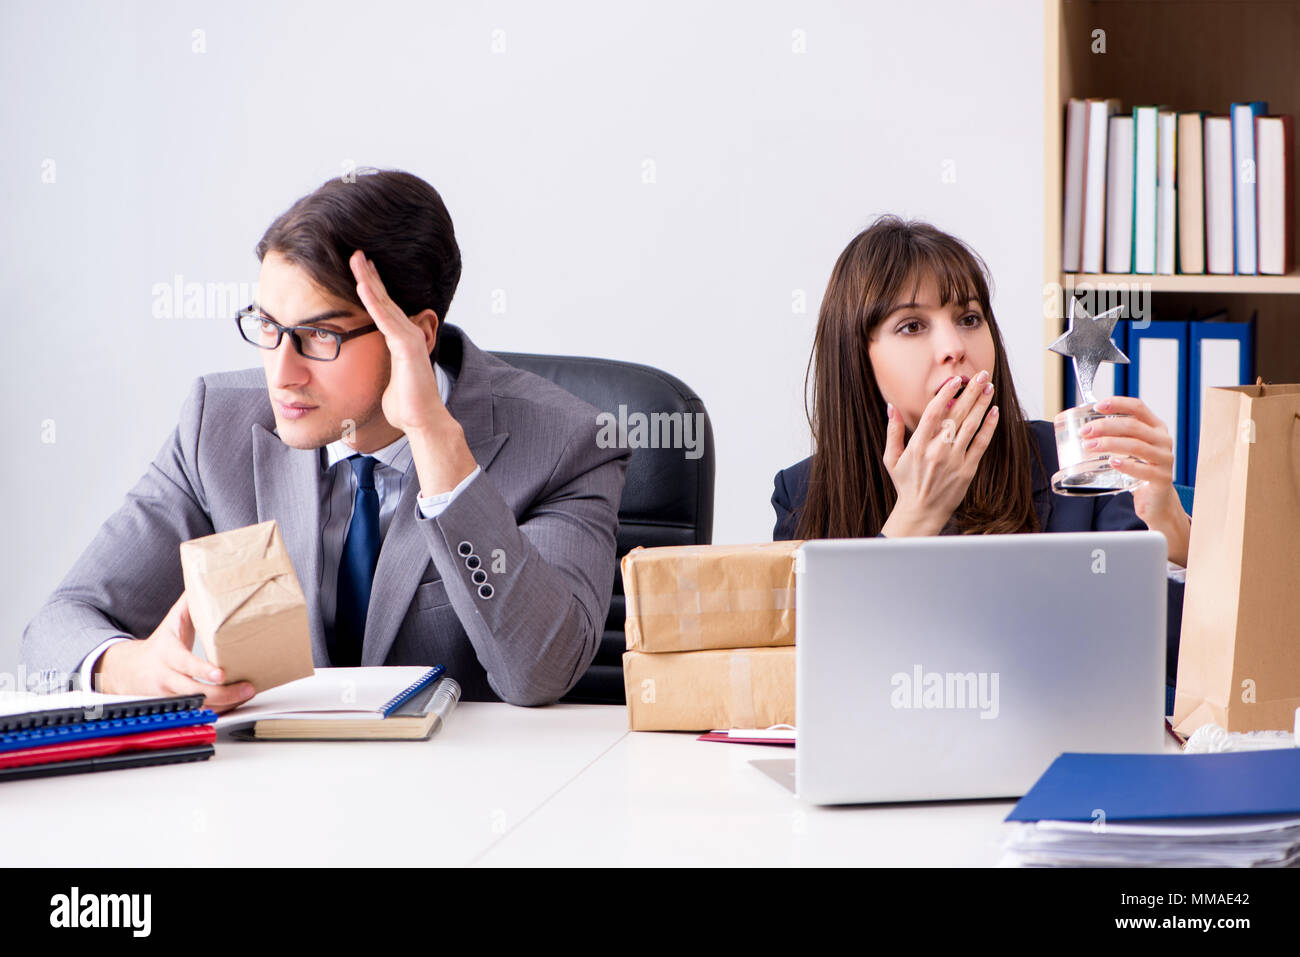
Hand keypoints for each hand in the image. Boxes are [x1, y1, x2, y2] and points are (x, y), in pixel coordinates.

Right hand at [94, 592, 255, 713]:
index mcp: (168, 654)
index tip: (220, 674)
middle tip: (247, 687)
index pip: (185, 664)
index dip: (203, 670)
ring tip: (247, 693)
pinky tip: (235, 703)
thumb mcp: (173, 621)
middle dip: (223, 693)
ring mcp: (171, 694)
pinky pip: (199, 711)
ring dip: (225, 703)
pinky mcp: (176, 705)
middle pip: (195, 691)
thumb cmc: (161, 643)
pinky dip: (218, 710)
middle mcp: (167, 677)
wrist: (129, 670)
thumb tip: (208, 578)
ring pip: (199, 705)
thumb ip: (191, 603)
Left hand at [349, 249, 446, 435]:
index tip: (360, 270)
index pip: (384, 308)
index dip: (372, 288)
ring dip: (369, 280)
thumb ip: (380, 369)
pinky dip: (372, 300)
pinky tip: (361, 285)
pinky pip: (384, 318)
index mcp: (401, 341)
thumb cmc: (406, 406)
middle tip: (356, 253)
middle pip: (384, 298)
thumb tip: (365, 373)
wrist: (422, 420)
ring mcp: (409, 338)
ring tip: (357, 258)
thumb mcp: (386, 380)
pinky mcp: (406, 345)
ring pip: (384, 303)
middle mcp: (407, 334)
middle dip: (369, 275)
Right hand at [880, 370, 998, 536]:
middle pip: (957, 414)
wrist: (921, 512)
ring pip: (972, 425)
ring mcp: (954, 459)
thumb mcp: (891, 458)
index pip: (934, 412)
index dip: (946, 393)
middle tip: (981, 374)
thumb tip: (891, 407)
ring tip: (988, 387)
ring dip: (982, 404)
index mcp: (918, 444)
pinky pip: (981, 443)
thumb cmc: (906, 483)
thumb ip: (892, 431)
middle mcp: (937, 450)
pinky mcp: (968, 470)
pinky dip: (989, 426)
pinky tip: (994, 412)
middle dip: (971, 392)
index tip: (955, 380)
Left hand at [1082, 396, 1190, 564]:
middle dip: (1106, 426)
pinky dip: (1126, 465)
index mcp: (1155, 427)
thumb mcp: (1129, 449)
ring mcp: (1164, 459)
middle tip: (1085, 432)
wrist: (1156, 500)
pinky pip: (1143, 470)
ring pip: (1136, 446)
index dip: (1118, 404)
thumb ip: (1114, 436)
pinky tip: (1112, 462)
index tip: (1097, 406)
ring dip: (1110, 444)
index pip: (1138, 407)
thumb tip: (1083, 427)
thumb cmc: (1138, 470)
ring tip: (1090, 446)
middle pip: (1133, 426)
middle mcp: (1163, 440)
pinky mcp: (1162, 478)